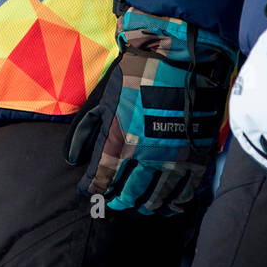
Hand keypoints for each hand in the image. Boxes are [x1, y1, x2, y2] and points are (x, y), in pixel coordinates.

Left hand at [64, 4, 235, 215]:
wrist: (182, 59)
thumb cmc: (138, 75)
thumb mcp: (105, 98)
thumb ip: (86, 130)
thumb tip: (71, 157)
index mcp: (119, 143)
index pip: (101, 179)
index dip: (93, 190)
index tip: (89, 192)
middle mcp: (144, 158)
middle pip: (128, 194)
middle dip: (117, 201)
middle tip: (113, 205)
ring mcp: (172, 160)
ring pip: (155, 197)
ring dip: (144, 206)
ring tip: (138, 207)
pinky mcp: (194, 157)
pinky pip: (184, 191)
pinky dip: (174, 202)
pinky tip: (169, 206)